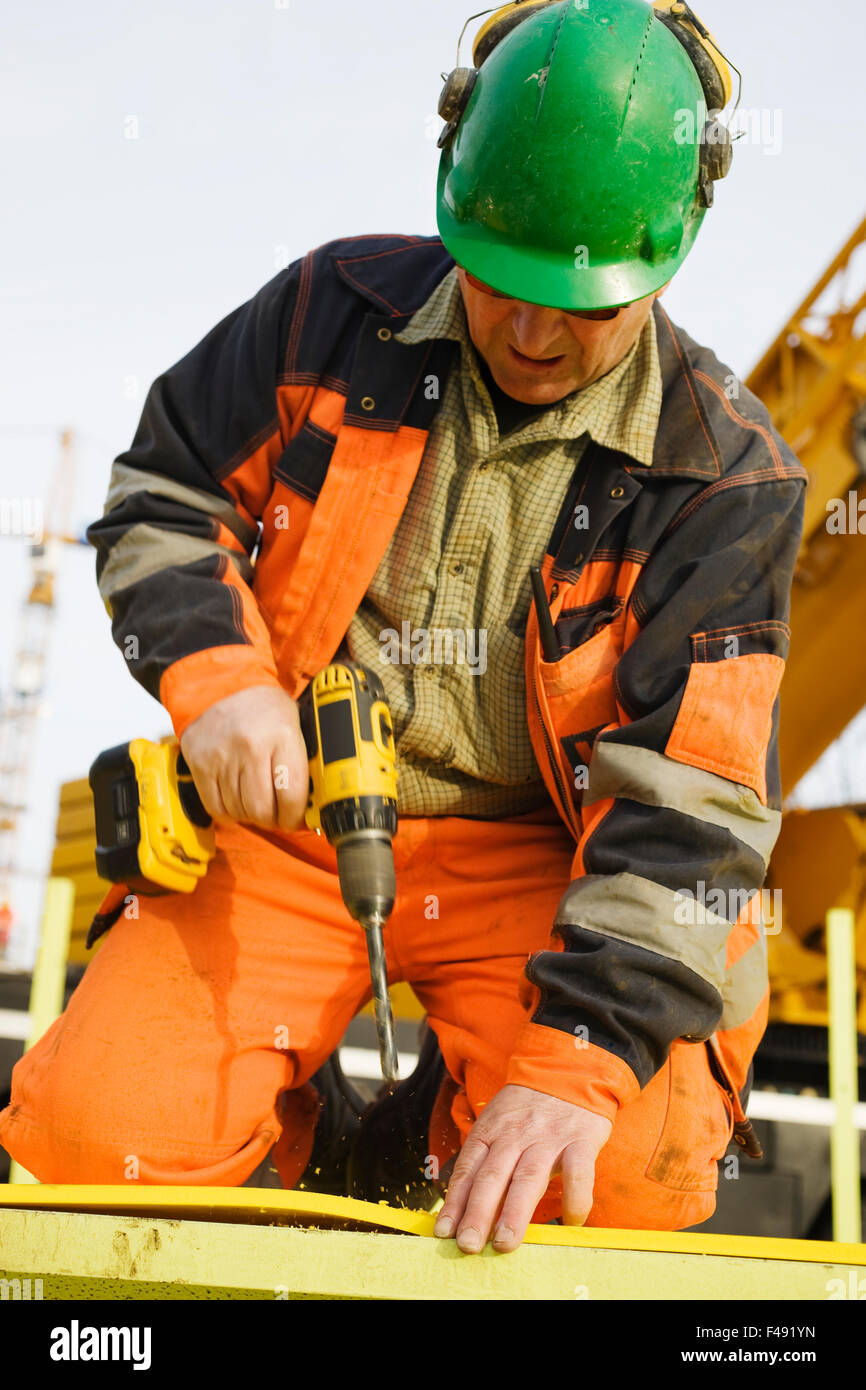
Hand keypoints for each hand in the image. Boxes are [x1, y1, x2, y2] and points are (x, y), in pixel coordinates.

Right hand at [179, 684, 308, 831]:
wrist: (219, 682)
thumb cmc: (262, 705)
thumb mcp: (293, 722)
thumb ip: (302, 759)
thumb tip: (313, 799)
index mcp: (282, 736)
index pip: (292, 795)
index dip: (295, 817)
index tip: (296, 818)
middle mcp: (251, 748)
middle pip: (263, 810)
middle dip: (273, 821)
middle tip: (276, 815)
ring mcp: (223, 758)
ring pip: (239, 812)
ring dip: (250, 816)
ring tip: (256, 803)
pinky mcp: (200, 765)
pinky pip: (215, 807)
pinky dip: (228, 812)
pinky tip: (235, 801)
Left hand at [433, 1083, 611, 1253]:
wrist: (567, 1068)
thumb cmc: (527, 1108)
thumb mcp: (498, 1124)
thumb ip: (485, 1161)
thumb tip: (464, 1208)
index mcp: (490, 1131)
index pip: (467, 1170)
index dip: (454, 1202)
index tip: (443, 1232)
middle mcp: (515, 1135)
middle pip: (492, 1176)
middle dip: (477, 1213)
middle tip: (467, 1245)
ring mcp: (548, 1137)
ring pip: (527, 1177)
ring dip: (514, 1212)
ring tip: (504, 1243)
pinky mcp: (581, 1140)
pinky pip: (578, 1172)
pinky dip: (575, 1199)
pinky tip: (571, 1223)